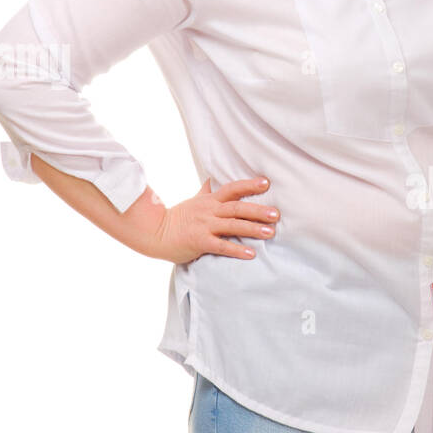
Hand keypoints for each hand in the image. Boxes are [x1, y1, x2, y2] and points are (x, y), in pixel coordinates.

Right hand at [149, 176, 279, 263]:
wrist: (155, 233)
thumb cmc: (177, 218)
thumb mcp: (193, 202)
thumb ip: (205, 192)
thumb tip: (211, 179)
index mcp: (210, 201)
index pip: (232, 189)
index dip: (249, 185)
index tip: (266, 183)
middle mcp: (209, 211)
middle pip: (237, 208)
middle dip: (258, 210)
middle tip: (276, 214)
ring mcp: (204, 226)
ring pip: (232, 225)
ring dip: (253, 229)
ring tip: (271, 233)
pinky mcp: (200, 242)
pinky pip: (221, 245)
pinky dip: (237, 249)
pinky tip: (251, 253)